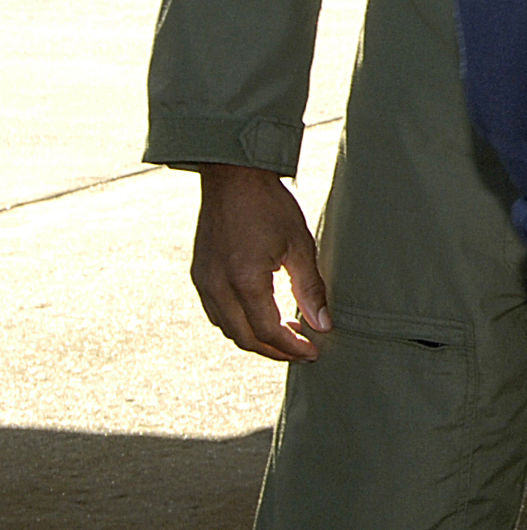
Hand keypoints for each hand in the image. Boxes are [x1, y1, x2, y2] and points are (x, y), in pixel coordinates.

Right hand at [189, 164, 327, 361]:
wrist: (232, 177)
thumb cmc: (269, 206)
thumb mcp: (299, 246)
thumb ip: (310, 289)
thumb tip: (323, 324)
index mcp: (244, 280)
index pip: (267, 331)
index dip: (292, 347)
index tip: (314, 352)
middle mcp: (217, 287)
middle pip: (244, 337)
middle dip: (275, 350)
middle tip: (303, 351)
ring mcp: (203, 282)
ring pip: (228, 328)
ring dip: (256, 338)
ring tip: (288, 333)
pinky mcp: (199, 274)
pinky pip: (216, 312)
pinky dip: (239, 322)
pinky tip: (262, 315)